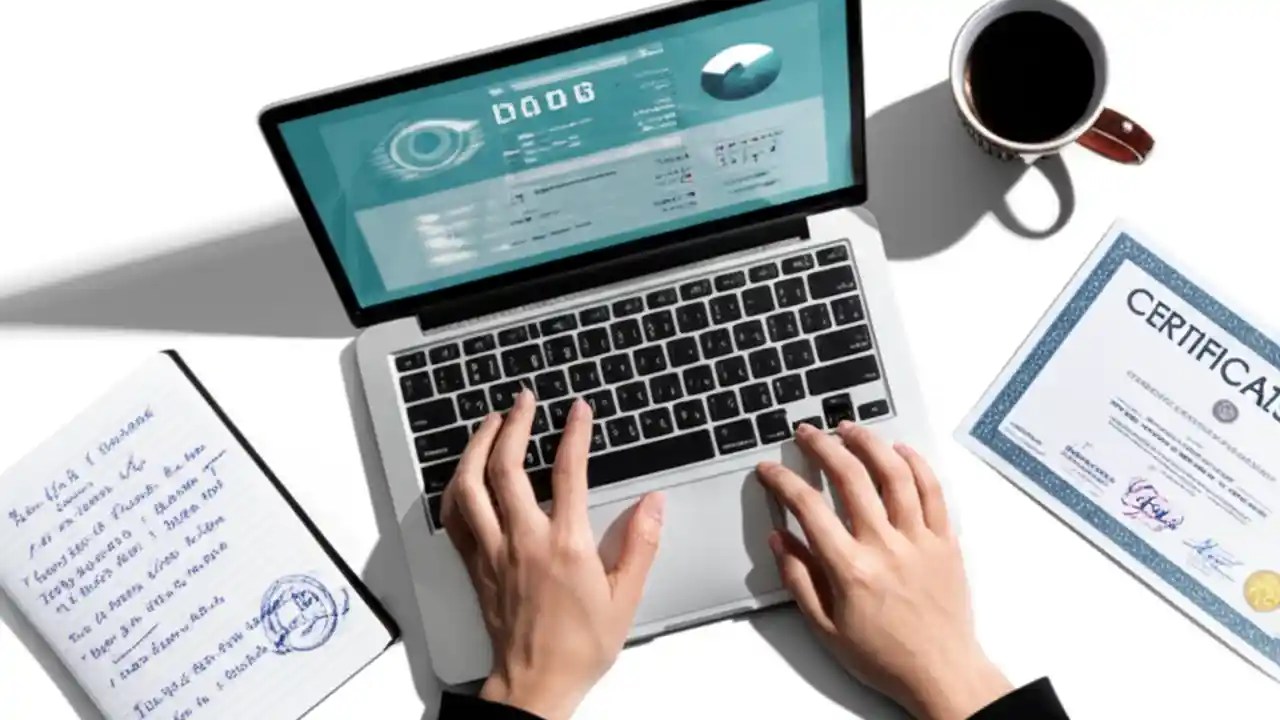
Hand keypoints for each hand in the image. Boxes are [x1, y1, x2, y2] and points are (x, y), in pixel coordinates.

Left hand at [441, 390, 665, 719]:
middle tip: (524, 401)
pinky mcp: (474, 565)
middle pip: (506, 468)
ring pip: (470, 486)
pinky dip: (456, 485)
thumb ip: (641, 544)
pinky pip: (454, 516)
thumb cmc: (579, 646)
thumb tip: (653, 503)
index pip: (568, 474)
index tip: (578, 409)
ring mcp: (492, 552)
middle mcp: (522, 542)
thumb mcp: (626, 598)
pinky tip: (465, 471)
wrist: (535, 684)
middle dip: (514, 424)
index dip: (573, 434)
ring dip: (478, 446)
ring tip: (491, 422)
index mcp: (564, 546)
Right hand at [756, 423, 1011, 719]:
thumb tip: (780, 539)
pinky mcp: (946, 542)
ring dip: (869, 444)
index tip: (769, 469)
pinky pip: (933, 491)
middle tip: (807, 433)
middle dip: (822, 447)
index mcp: (851, 569)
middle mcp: (885, 546)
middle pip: (850, 477)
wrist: (941, 673)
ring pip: (895, 474)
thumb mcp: (825, 629)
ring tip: (849, 429)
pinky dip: (916, 465)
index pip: (808, 508)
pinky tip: (900, 451)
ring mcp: (919, 540)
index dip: (783, 481)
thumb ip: (799, 580)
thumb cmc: (884, 656)